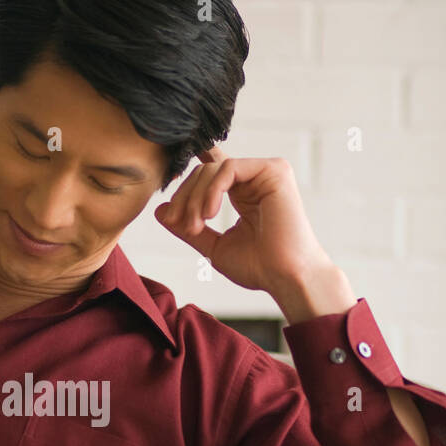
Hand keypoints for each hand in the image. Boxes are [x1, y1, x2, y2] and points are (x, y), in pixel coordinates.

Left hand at [154, 146, 335, 296]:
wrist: (285, 277)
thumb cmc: (258, 266)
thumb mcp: (213, 245)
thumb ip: (187, 227)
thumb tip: (160, 211)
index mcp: (243, 192)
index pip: (211, 171)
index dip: (187, 177)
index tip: (169, 197)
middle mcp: (255, 178)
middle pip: (205, 171)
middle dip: (184, 198)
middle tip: (178, 224)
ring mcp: (266, 172)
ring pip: (214, 169)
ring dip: (195, 198)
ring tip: (194, 226)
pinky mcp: (274, 170)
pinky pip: (229, 168)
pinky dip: (212, 190)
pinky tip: (209, 213)